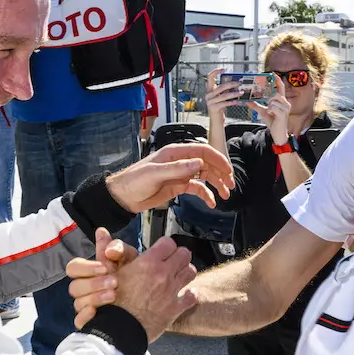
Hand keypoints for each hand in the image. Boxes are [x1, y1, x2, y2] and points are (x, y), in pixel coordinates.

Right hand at [68, 228, 137, 327]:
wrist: (146, 310)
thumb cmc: (136, 282)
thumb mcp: (129, 262)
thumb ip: (117, 248)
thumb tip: (101, 232)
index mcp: (91, 274)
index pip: (74, 268)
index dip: (87, 267)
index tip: (105, 267)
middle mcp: (86, 291)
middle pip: (73, 286)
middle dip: (93, 283)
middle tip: (114, 282)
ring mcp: (86, 308)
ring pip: (78, 303)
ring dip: (95, 297)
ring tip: (114, 295)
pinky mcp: (91, 324)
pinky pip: (80, 322)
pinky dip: (88, 317)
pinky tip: (98, 313)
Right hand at [81, 233, 196, 341]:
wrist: (117, 329)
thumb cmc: (110, 301)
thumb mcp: (108, 271)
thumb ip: (108, 250)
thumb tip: (102, 231)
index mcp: (148, 263)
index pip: (168, 243)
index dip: (165, 245)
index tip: (162, 249)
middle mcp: (163, 274)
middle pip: (184, 254)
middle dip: (179, 255)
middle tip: (173, 260)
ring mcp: (171, 291)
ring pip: (190, 272)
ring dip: (185, 272)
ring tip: (178, 275)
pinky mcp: (175, 309)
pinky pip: (191, 297)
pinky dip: (189, 295)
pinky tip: (185, 295)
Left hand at [106, 143, 234, 211]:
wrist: (122, 197)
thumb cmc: (134, 181)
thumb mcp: (154, 174)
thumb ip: (177, 168)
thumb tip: (198, 163)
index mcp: (175, 153)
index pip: (202, 151)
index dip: (217, 159)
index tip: (228, 170)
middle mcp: (180, 162)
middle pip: (207, 164)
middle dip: (220, 173)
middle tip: (230, 185)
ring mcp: (181, 174)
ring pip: (205, 176)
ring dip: (216, 184)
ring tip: (225, 195)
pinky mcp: (178, 186)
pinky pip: (197, 188)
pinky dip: (206, 195)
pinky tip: (211, 203)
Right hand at [205, 69, 243, 121]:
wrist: (216, 121)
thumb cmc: (220, 107)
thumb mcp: (221, 97)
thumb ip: (225, 90)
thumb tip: (236, 83)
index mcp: (209, 90)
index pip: (209, 78)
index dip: (215, 72)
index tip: (223, 69)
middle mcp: (208, 95)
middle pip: (221, 86)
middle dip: (232, 84)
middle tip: (240, 83)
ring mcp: (210, 102)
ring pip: (224, 95)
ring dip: (235, 93)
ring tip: (242, 92)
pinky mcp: (214, 108)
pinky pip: (226, 103)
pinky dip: (233, 102)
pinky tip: (239, 102)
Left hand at [251, 78, 291, 144]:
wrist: (278, 134)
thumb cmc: (274, 122)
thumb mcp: (263, 112)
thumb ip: (256, 106)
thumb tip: (248, 101)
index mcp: (282, 101)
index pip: (281, 88)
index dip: (277, 80)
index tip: (273, 74)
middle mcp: (286, 103)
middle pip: (275, 94)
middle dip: (268, 98)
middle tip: (266, 104)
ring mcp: (286, 108)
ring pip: (273, 100)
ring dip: (269, 106)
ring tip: (271, 112)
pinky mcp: (283, 113)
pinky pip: (272, 107)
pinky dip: (270, 110)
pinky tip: (272, 115)